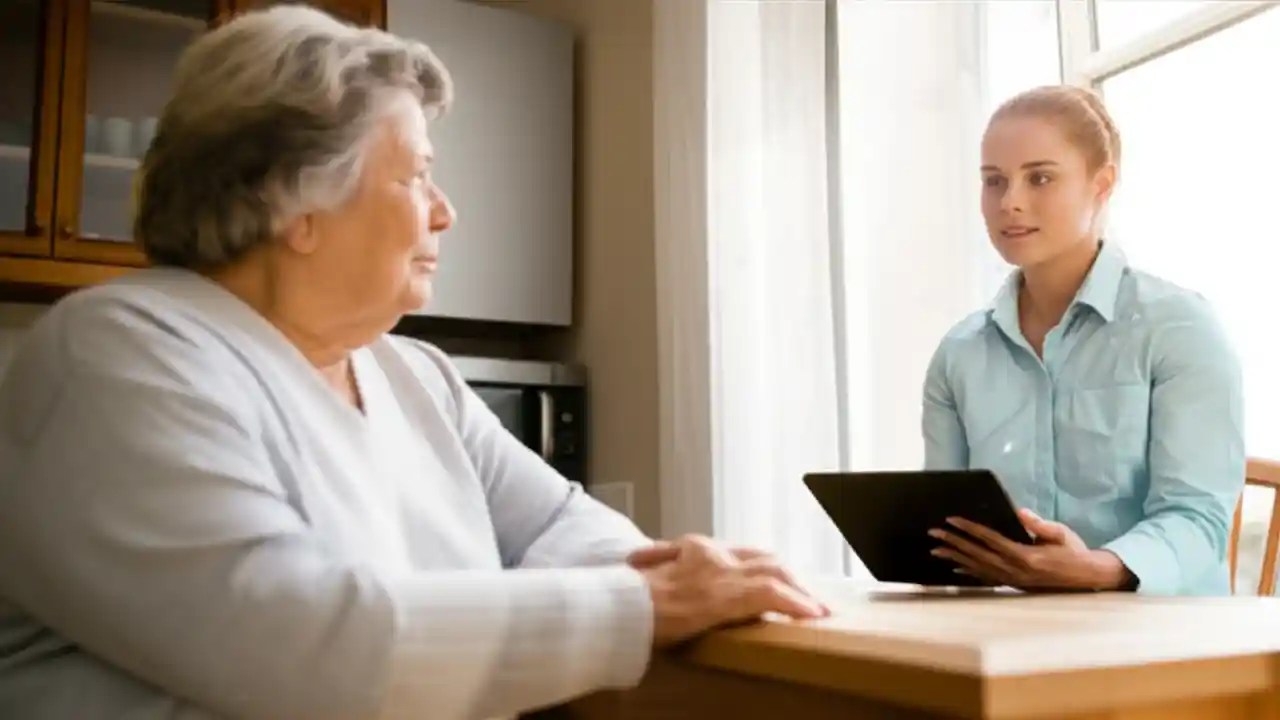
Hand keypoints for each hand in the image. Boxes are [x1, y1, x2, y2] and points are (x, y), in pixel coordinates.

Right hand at [626, 535, 829, 647]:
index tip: (780, 580)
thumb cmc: (627, 595)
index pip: (741, 552)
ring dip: (800, 592)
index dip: (765, 567)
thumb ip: (660, 562)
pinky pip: (772, 594)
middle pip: (766, 559)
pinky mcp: (727, 595)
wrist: (619, 604)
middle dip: (791, 578)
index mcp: (696, 547)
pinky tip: (811, 615)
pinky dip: (795, 602)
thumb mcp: (646, 570)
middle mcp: (714, 554)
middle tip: (808, 598)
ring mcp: (722, 573)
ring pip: (776, 572)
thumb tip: (644, 562)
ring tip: (818, 610)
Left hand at [929, 509, 1132, 591]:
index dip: (969, 529)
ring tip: (936, 549)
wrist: (1085, 577)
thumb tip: (1019, 512)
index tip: (951, 519)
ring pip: (978, 567)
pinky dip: (969, 572)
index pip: (990, 539)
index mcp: (1025, 555)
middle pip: (977, 554)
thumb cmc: (1073, 551)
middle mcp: (1015, 570)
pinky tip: (955, 567)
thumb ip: (1039, 525)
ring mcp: (1012, 579)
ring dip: (956, 557)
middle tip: (933, 533)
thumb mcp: (1060, 534)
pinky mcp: (1013, 584)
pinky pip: (986, 578)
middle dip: (954, 542)